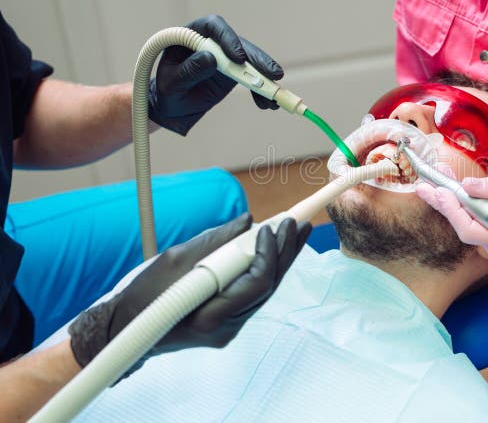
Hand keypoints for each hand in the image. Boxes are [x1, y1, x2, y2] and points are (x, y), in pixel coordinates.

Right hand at [68, 214, 310, 372]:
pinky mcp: (229, 323)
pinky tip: (277, 250)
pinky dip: (266, 268)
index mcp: (211, 318)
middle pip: (268, 287)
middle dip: (285, 252)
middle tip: (297, 223)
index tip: (269, 227)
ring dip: (282, 259)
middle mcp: (226, 329)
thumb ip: (215, 241)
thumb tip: (248, 221)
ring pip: (265, 290)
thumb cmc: (143, 296)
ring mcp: (229, 329)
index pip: (256, 284)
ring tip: (296, 231)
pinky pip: (254, 293)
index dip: (268, 253)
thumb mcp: (175, 260)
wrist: (125, 331)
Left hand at [148, 14, 283, 134]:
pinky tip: (268, 104)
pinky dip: (261, 91)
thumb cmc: (168, 89)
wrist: (173, 105)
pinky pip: (252, 78)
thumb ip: (189, 70)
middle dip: (258, 60)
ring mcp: (227, 57)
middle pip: (240, 45)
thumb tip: (210, 59)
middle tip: (272, 75)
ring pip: (251, 62)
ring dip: (265, 78)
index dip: (228, 39)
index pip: (214, 27)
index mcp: (193, 35)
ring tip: (274, 95)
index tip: (239, 58)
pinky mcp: (235, 72)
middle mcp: (214, 42)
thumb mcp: (172, 82)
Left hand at [416, 177, 487, 262]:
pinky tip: (448, 189)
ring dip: (448, 203)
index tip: (441, 192)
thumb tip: (466, 185)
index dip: (453, 211)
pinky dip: (460, 205)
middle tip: (423, 186)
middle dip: (443, 205)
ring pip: (465, 224)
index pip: (471, 229)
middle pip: (463, 227)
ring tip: (430, 183)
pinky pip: (473, 221)